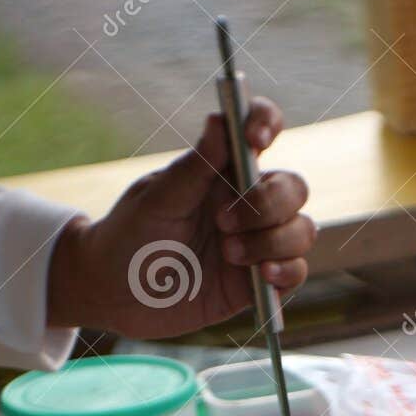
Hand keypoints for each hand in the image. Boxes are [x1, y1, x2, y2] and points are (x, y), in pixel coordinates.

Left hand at [47, 99, 315, 339]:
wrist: (115, 295)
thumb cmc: (130, 237)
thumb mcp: (157, 200)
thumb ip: (195, 166)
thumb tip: (219, 120)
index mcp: (222, 172)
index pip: (260, 132)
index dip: (268, 124)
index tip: (256, 139)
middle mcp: (245, 204)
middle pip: (292, 188)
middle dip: (269, 203)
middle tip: (223, 222)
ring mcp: (255, 244)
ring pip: (301, 230)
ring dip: (272, 241)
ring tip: (228, 254)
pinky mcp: (256, 284)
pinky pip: (295, 272)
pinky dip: (286, 272)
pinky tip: (261, 277)